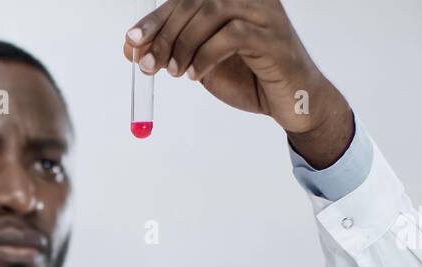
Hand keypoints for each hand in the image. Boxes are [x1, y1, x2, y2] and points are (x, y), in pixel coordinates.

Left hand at [123, 0, 353, 167]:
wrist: (290, 102)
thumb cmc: (249, 78)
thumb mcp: (200, 63)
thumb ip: (171, 49)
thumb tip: (131, 44)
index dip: (156, 19)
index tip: (132, 40)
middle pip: (196, 1)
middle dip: (165, 34)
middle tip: (147, 64)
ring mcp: (265, 14)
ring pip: (212, 12)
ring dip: (184, 44)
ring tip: (175, 72)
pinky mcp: (273, 37)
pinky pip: (233, 35)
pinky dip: (207, 55)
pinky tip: (196, 75)